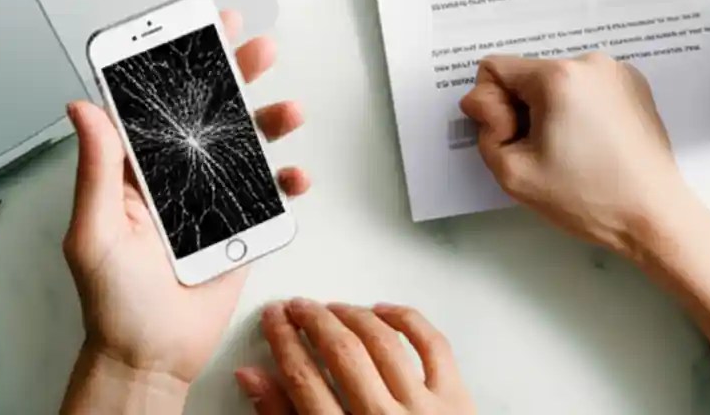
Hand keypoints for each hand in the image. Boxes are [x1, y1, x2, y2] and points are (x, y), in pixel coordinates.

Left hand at [63, 11, 307, 387]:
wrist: (151, 359)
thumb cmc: (113, 304)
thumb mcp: (95, 233)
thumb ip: (97, 170)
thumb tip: (83, 108)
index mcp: (134, 172)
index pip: (156, 105)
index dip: (176, 63)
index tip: (197, 29)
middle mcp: (173, 178)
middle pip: (209, 113)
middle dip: (235, 75)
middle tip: (256, 49)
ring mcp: (209, 201)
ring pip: (246, 146)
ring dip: (270, 121)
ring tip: (289, 111)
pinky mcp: (239, 229)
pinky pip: (269, 195)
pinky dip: (287, 181)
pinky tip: (295, 175)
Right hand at [234, 300, 474, 413]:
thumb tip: (252, 377)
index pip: (304, 378)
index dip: (283, 341)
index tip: (274, 320)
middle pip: (342, 352)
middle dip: (314, 320)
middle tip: (297, 306)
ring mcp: (424, 409)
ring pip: (383, 342)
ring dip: (353, 315)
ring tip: (333, 308)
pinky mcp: (457, 401)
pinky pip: (432, 344)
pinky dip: (406, 319)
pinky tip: (383, 311)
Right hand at [458, 53, 693, 254]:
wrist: (653, 215)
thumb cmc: (586, 197)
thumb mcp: (513, 173)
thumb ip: (485, 129)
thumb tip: (484, 101)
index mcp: (558, 76)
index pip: (494, 69)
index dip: (492, 107)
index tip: (516, 139)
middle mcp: (590, 62)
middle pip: (527, 76)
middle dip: (522, 110)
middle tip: (544, 153)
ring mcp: (617, 71)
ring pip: (555, 83)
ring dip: (550, 111)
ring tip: (572, 152)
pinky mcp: (634, 85)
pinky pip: (585, 88)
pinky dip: (578, 110)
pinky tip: (593, 145)